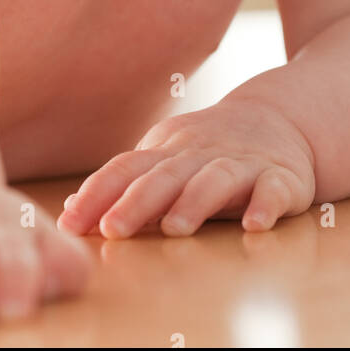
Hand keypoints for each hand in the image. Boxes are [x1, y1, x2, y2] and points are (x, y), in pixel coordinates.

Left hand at [57, 98, 315, 238]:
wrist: (279, 120)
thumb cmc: (206, 152)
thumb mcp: (163, 161)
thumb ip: (123, 187)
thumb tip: (69, 213)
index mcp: (167, 153)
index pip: (126, 169)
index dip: (97, 194)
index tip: (70, 223)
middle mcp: (199, 155)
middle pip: (165, 176)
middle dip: (137, 202)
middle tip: (112, 230)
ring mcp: (241, 164)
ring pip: (215, 179)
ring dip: (195, 202)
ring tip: (175, 228)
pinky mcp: (281, 178)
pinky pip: (273, 189)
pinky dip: (265, 204)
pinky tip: (254, 224)